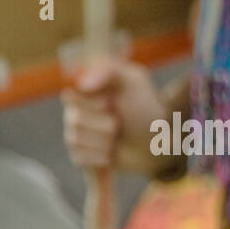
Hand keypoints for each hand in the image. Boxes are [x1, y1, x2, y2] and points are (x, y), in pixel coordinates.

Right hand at [61, 59, 166, 173]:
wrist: (159, 143)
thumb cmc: (146, 109)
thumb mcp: (134, 81)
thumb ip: (109, 70)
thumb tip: (83, 83)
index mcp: (84, 90)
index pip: (70, 96)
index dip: (93, 103)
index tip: (111, 103)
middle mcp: (76, 110)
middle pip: (73, 120)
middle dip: (105, 124)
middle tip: (119, 123)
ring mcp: (77, 133)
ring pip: (75, 140)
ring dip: (105, 142)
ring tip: (118, 137)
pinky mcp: (82, 156)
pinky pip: (79, 158)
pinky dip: (101, 158)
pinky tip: (113, 154)